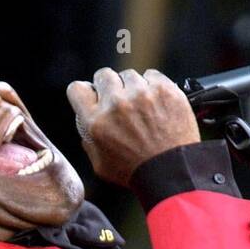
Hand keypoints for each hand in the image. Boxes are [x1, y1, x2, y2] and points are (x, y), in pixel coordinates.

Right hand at [66, 67, 199, 185]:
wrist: (172, 173)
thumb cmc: (138, 172)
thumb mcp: (101, 165)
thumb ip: (89, 140)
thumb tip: (87, 120)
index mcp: (96, 122)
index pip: (77, 89)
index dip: (86, 92)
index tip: (94, 96)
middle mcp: (116, 104)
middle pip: (104, 75)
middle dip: (110, 87)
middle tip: (120, 103)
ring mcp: (141, 94)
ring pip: (129, 76)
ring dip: (133, 88)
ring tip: (142, 109)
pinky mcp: (163, 89)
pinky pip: (152, 76)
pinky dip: (153, 87)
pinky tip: (156, 104)